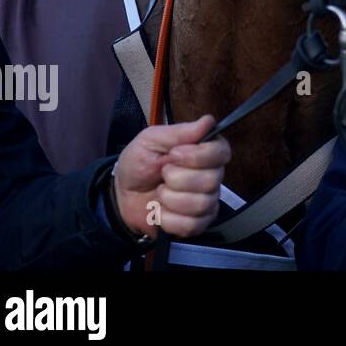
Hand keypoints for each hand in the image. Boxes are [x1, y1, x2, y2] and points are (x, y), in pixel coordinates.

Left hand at [113, 114, 230, 238]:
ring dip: (171, 199)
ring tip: (160, 193)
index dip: (198, 156)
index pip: (222, 152)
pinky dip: (168, 219)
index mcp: (205, 150)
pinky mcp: (198, 223)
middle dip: (178, 179)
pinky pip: (191, 225)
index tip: (174, 155)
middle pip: (211, 180)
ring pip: (201, 204)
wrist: (122, 195)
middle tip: (162, 175)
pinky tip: (160, 211)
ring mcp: (207, 200)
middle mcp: (212, 175)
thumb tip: (208, 121)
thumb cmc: (138, 164)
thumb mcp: (151, 140)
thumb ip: (179, 132)